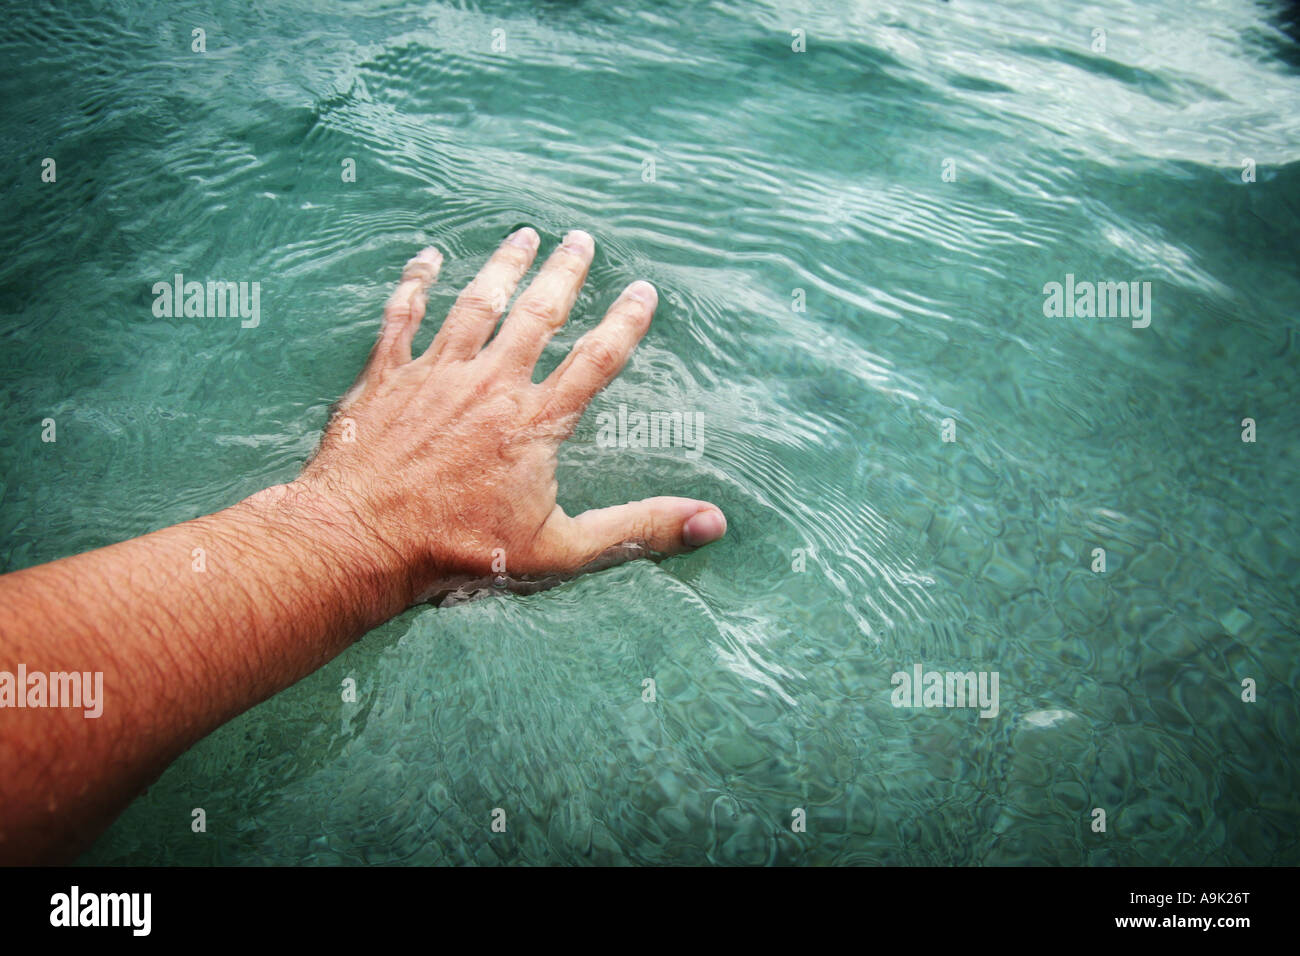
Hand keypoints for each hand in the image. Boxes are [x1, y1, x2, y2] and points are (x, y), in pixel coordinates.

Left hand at [291, 228, 725, 604]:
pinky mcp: (386, 377)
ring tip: (523, 236)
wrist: (361, 541)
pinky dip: (416, 283)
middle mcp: (490, 384)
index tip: (643, 290)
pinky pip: (402, 316)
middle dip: (563, 273)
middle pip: (537, 314)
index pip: (595, 359)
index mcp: (535, 421)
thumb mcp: (563, 549)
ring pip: (475, 304)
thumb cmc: (461, 551)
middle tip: (580, 240)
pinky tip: (427, 257)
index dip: (624, 322)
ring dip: (502, 266)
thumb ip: (638, 528)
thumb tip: (712, 524)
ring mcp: (435, 374)